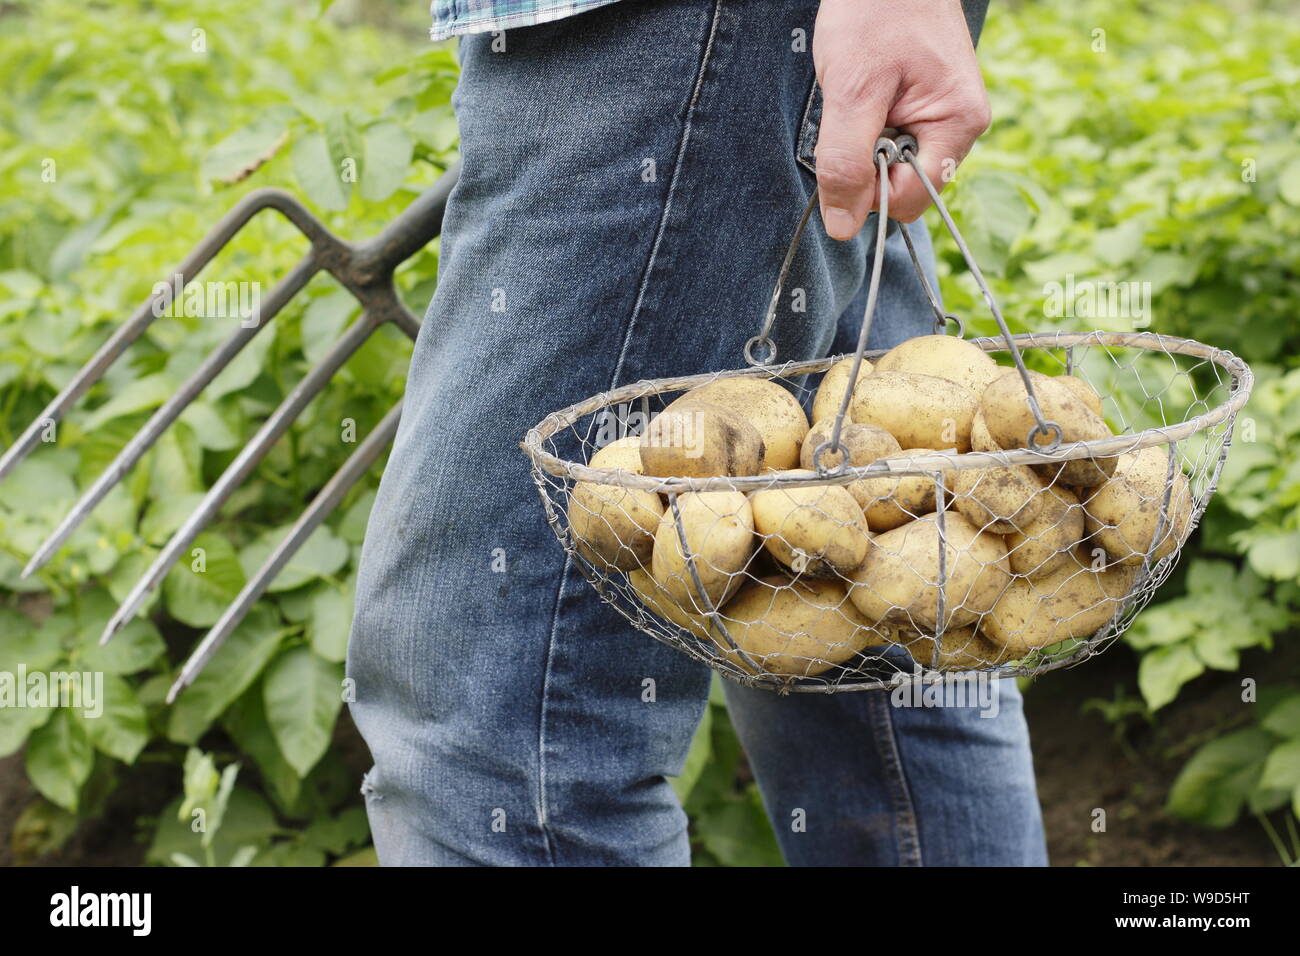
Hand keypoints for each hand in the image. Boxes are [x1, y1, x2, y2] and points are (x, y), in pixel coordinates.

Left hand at [812, 0, 990, 234]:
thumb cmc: (875, 10)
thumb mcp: (851, 91)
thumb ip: (845, 162)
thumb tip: (843, 228)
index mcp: (958, 125)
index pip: (912, 198)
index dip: (870, 192)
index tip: (846, 154)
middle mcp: (961, 126)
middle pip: (905, 186)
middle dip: (868, 167)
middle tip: (854, 116)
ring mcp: (945, 116)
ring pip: (895, 166)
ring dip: (866, 146)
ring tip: (860, 98)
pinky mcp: (926, 107)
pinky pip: (893, 141)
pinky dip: (869, 128)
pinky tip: (866, 95)